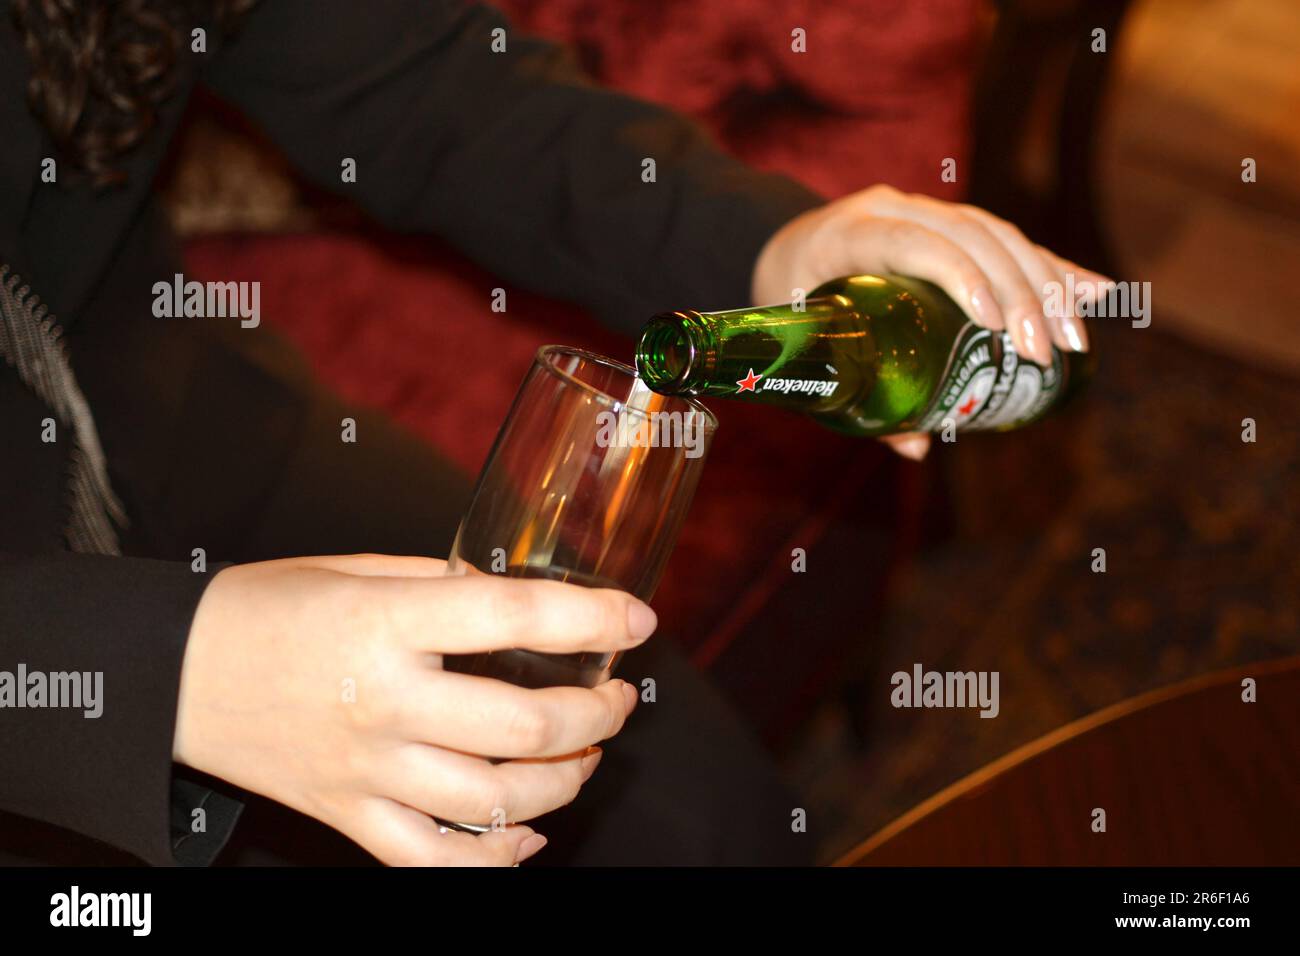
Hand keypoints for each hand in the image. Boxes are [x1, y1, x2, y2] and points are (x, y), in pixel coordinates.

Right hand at [173, 554, 653, 865]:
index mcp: (387, 624)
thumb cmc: (266, 607)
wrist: (171, 672)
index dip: (594, 618)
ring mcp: (367, 771)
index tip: (636, 620)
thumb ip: (442, 585)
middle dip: (595, 715)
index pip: (516, 618)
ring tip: (585, 756)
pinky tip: (528, 834)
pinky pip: (434, 862)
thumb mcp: (358, 569)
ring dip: (564, 783)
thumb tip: (517, 602)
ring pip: (495, 802)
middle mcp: (384, 703)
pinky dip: (495, 859)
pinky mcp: (348, 816)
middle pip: (524, 728)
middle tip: (616, 698)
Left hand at [751, 184, 1109, 459]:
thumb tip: (917, 448)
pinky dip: (1050, 267)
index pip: (909, 242)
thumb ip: (855, 391)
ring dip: (1045, 284)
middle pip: (969, 238)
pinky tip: (1093, 291)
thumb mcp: (807, 345)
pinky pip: (1005, 239)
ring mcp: (923, 209)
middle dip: (1017, 294)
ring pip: (996, 234)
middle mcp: (891, 209)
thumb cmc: (789, 306)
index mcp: (848, 234)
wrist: (780, 249)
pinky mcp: (947, 220)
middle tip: (1043, 353)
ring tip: (1073, 339)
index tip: (990, 321)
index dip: (956, 274)